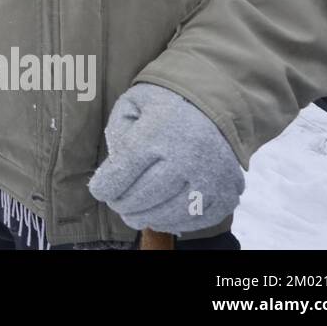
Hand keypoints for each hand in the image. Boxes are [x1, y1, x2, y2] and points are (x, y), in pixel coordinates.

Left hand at [88, 83, 244, 233]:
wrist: (219, 103)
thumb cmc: (166, 104)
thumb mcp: (134, 103)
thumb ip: (117, 132)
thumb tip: (112, 170)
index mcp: (159, 131)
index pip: (123, 171)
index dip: (105, 186)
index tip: (98, 190)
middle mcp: (188, 156)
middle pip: (144, 196)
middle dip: (123, 204)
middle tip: (116, 203)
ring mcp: (212, 178)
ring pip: (169, 213)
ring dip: (145, 217)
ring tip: (133, 214)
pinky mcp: (228, 192)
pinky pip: (196, 219)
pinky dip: (174, 222)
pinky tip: (160, 215)